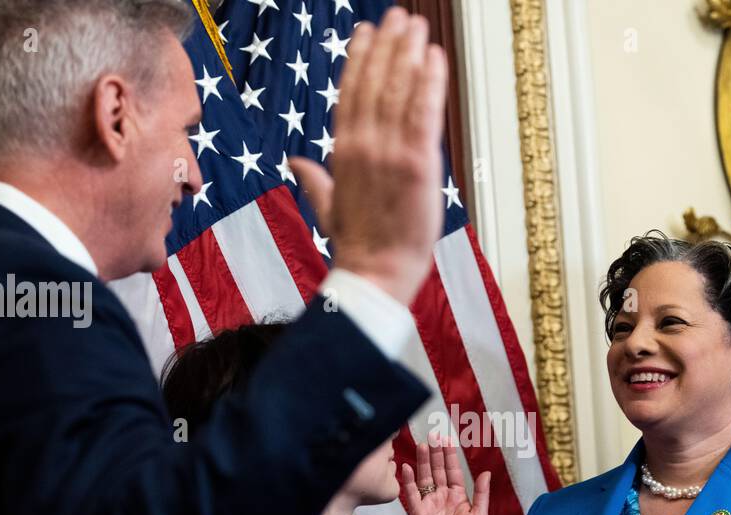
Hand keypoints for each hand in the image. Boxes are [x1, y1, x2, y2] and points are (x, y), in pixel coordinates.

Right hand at [289, 8, 447, 305]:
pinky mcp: (419, 163)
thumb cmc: (357, 246)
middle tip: (400, 16)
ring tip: (418, 26)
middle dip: (388, 45)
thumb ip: (314, 178)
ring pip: (400, 90)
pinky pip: (424, 112)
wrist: (376, 274)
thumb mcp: (328, 206)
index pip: (349, 93)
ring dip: (410, 53)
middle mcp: (363, 145)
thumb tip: (294, 162)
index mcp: (341, 152)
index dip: (359, 58)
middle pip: (375, 82)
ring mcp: (390, 152)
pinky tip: (435, 58)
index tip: (367, 31)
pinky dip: (430, 82)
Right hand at [400, 435, 489, 514]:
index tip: (446, 439)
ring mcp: (429, 504)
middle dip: (435, 453)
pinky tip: (407, 467)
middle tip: (432, 435)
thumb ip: (481, 493)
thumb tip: (486, 472)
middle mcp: (442, 496)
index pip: (452, 471)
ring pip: (424, 478)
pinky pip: (412, 495)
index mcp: (457, 496)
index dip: (449, 455)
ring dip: (423, 462)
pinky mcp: (418, 514)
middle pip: (437, 470)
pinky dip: (408, 481)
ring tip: (422, 445)